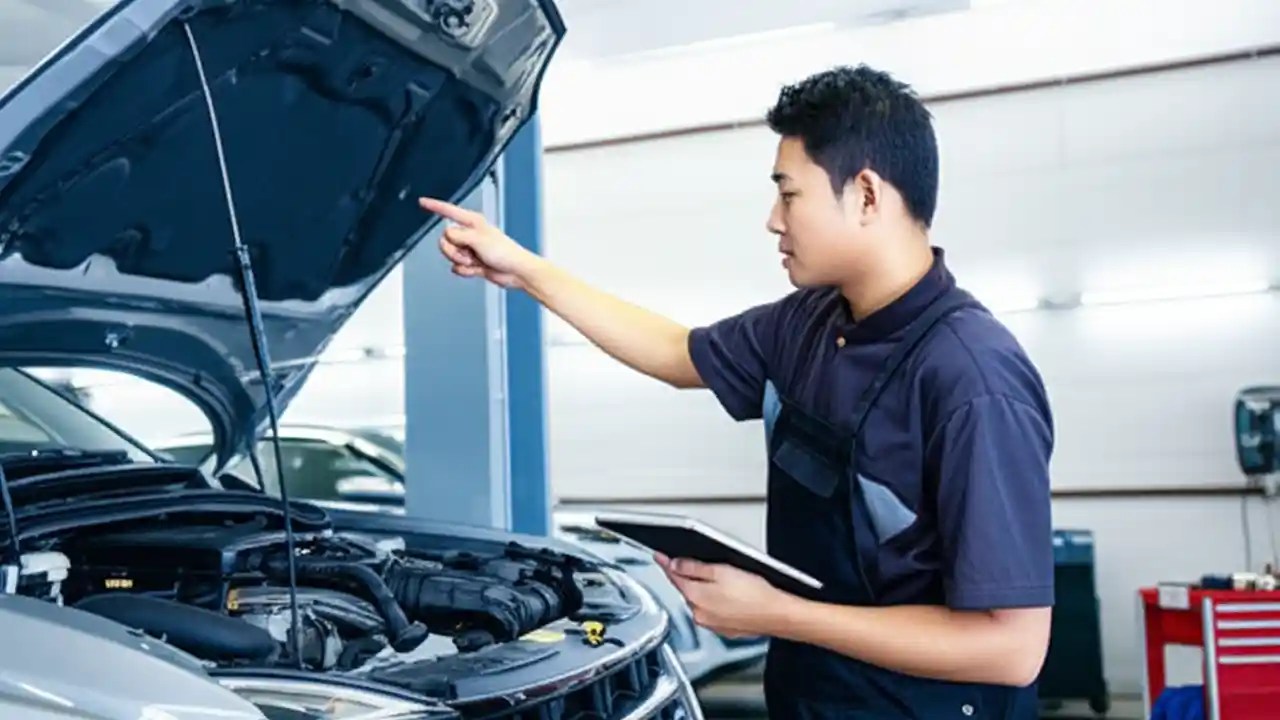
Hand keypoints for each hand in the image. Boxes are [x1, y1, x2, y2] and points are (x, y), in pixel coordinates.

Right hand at [419, 197, 540, 288]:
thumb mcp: (479, 239)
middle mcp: (469, 234)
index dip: (435, 206)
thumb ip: (459, 235)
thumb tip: (447, 236)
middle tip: (469, 253)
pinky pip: (456, 267)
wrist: (515, 271)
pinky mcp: (471, 262)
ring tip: (476, 261)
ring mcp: (469, 249)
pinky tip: (477, 269)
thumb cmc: (505, 252)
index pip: (449, 211)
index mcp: (472, 222)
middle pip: (445, 239)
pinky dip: (465, 270)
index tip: (422, 202)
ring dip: (461, 261)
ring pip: (449, 254)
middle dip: (454, 250)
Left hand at [655, 553, 791, 637]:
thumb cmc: (754, 594)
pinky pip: (712, 612)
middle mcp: (699, 613)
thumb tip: (675, 564)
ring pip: (699, 602)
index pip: (674, 577)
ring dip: (703, 591)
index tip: (659, 557)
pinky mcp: (724, 629)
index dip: (666, 564)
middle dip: (688, 578)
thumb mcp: (721, 571)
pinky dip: (715, 603)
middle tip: (699, 565)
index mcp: (696, 596)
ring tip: (724, 582)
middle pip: (686, 590)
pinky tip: (731, 597)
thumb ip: (694, 567)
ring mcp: (711, 624)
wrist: (776, 615)